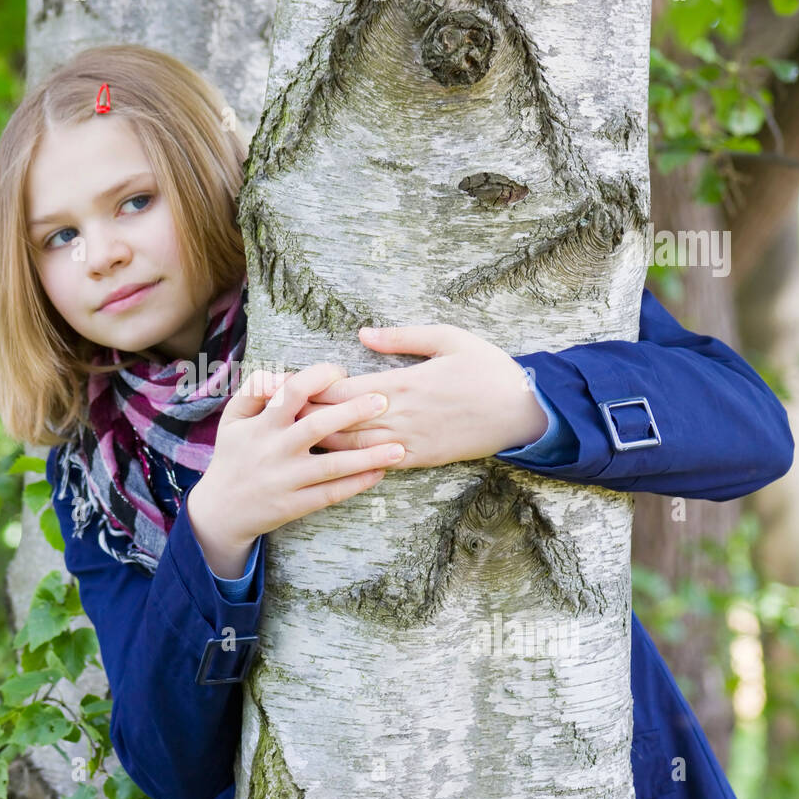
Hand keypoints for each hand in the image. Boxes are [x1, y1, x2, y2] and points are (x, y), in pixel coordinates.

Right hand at [186, 363, 406, 573]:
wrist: (221, 510)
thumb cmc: (233, 456)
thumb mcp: (232, 419)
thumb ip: (254, 390)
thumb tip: (282, 375)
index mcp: (262, 424)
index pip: (293, 392)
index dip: (319, 378)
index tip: (343, 374)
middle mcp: (275, 450)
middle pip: (318, 426)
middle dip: (353, 412)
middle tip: (384, 401)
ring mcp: (287, 480)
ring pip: (331, 466)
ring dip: (367, 456)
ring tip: (398, 447)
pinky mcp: (295, 505)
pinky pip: (331, 494)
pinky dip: (357, 484)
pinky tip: (380, 473)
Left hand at [291, 326, 549, 469]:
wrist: (525, 411)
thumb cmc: (488, 368)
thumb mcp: (449, 339)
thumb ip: (403, 338)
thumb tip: (363, 335)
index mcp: (403, 384)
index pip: (343, 390)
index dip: (310, 389)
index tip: (283, 385)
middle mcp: (401, 416)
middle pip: (339, 421)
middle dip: (304, 418)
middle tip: (273, 417)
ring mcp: (409, 441)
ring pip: (353, 446)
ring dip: (320, 442)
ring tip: (289, 439)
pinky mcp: (421, 459)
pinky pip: (377, 463)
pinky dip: (352, 462)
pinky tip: (330, 461)